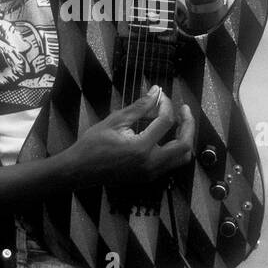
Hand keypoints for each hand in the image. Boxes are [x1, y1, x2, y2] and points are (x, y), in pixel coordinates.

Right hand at [66, 85, 193, 186]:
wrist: (79, 170)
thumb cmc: (92, 145)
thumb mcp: (115, 121)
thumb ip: (139, 106)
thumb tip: (156, 91)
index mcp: (141, 148)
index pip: (166, 121)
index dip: (166, 104)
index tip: (161, 96)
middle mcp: (151, 163)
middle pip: (184, 145)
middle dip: (188, 124)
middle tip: (183, 109)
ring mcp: (151, 173)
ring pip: (182, 157)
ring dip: (185, 138)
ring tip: (179, 122)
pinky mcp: (148, 176)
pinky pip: (172, 163)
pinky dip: (175, 148)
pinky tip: (168, 135)